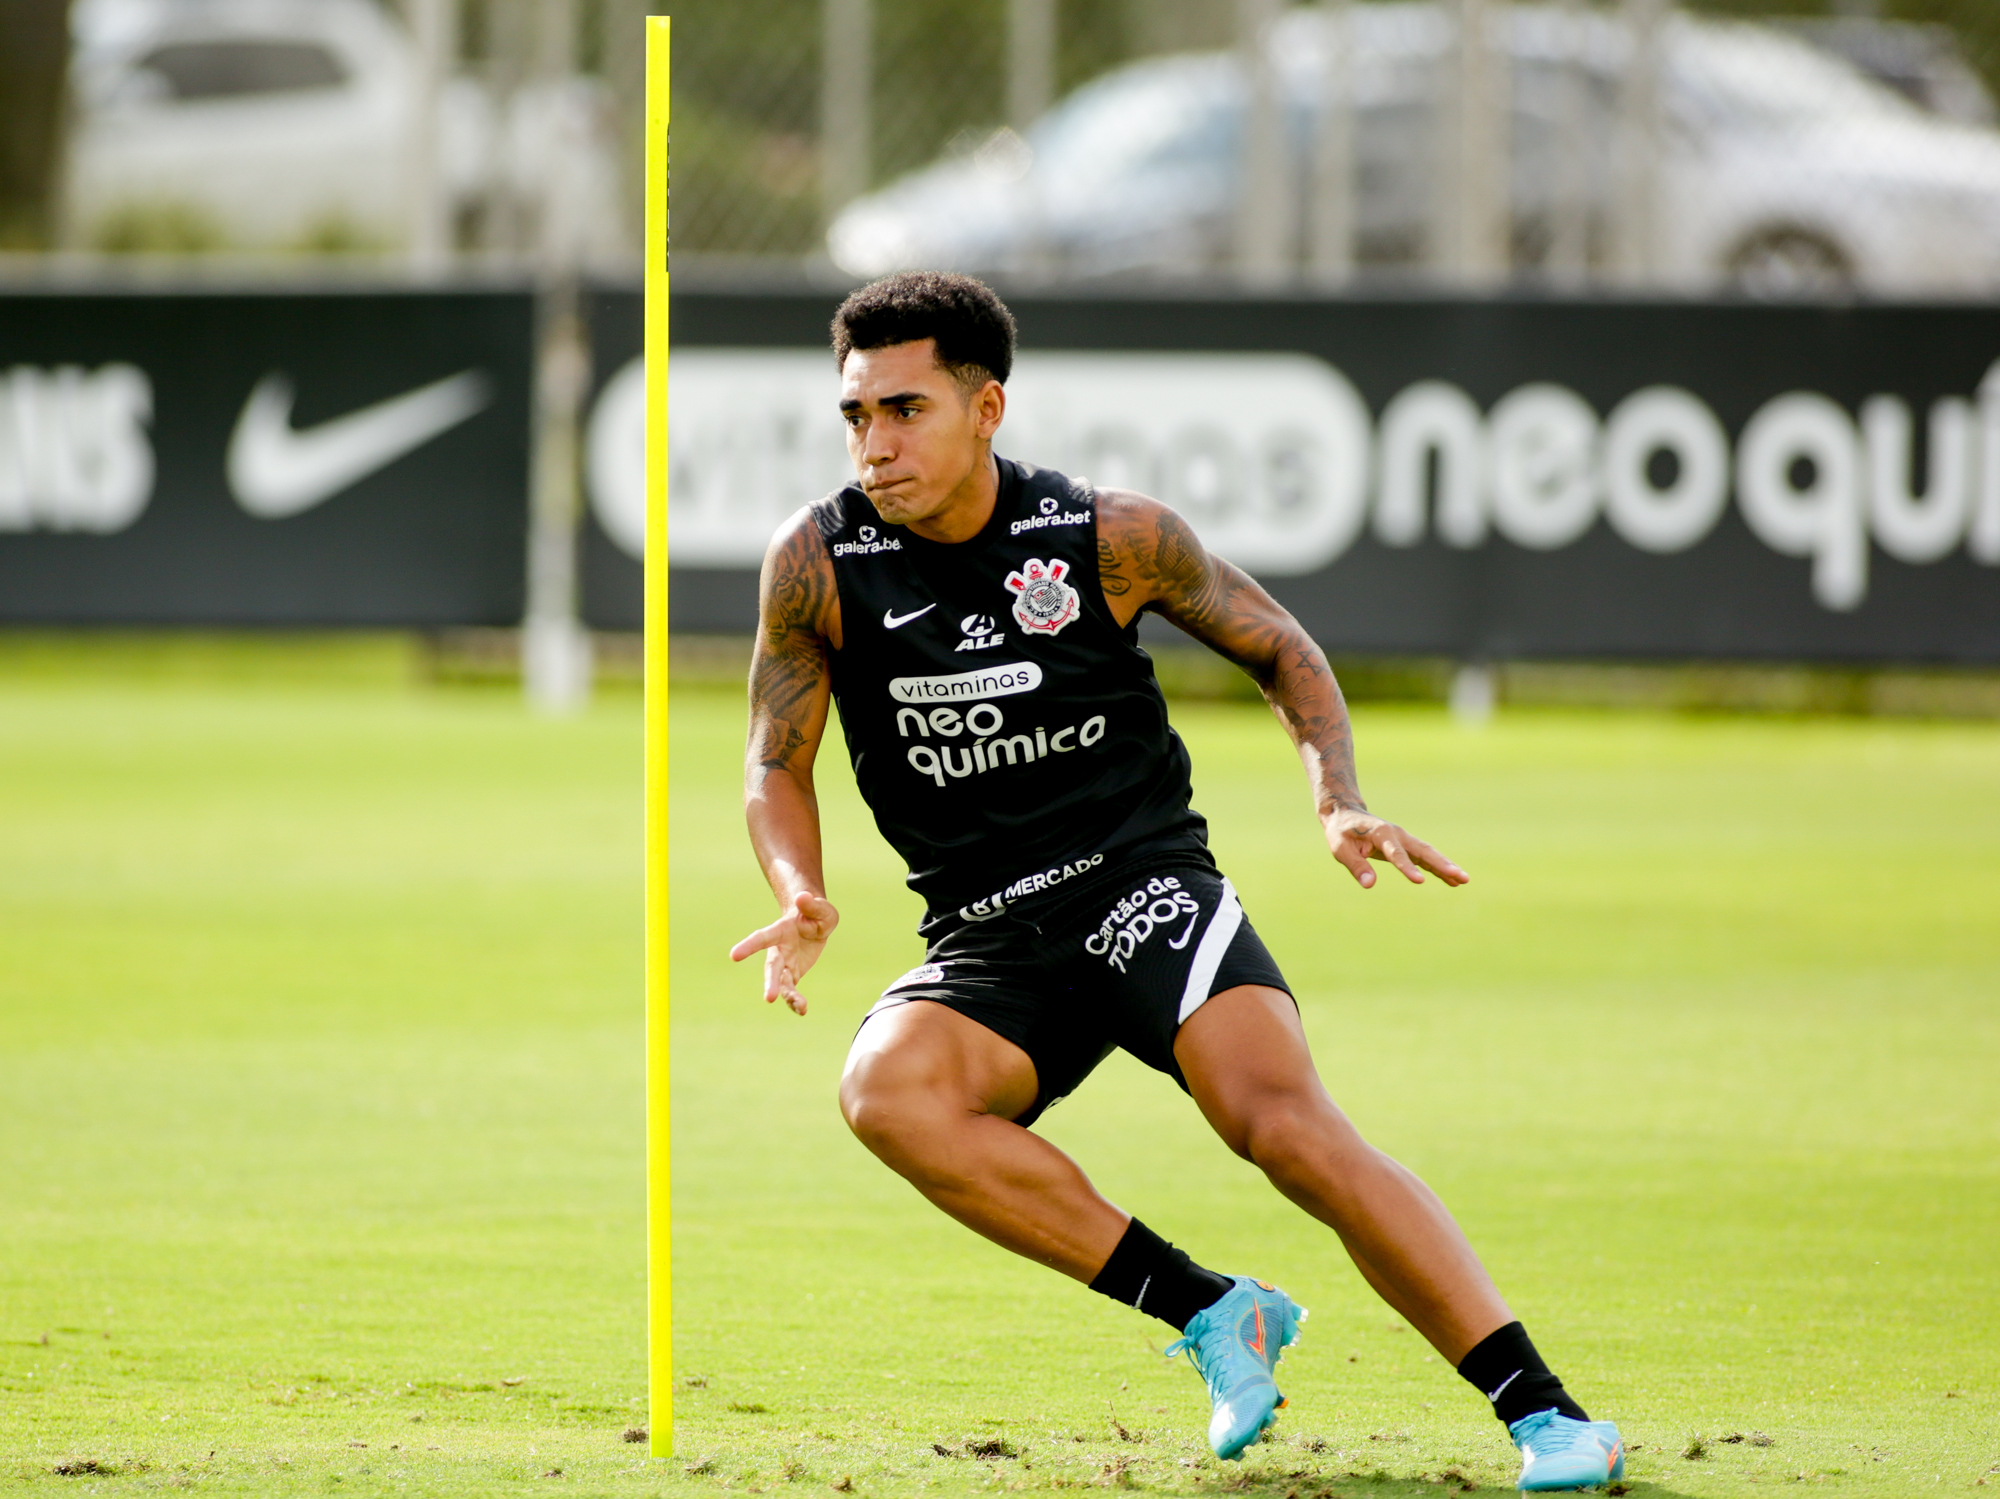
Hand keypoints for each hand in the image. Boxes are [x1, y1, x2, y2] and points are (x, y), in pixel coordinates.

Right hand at [728, 891, 839, 1014]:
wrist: (814, 923)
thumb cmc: (815, 913)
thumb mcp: (821, 908)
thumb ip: (813, 904)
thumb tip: (802, 896)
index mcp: (780, 931)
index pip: (763, 938)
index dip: (749, 946)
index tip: (733, 955)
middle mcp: (778, 950)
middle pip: (771, 967)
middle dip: (770, 982)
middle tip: (768, 998)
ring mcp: (784, 964)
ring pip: (781, 983)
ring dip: (789, 996)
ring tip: (801, 1006)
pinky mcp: (792, 975)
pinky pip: (791, 991)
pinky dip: (795, 1002)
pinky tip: (801, 1010)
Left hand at [1323, 808, 1468, 889]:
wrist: (1345, 815)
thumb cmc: (1341, 833)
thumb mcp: (1341, 849)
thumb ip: (1356, 866)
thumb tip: (1369, 885)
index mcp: (1381, 833)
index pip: (1396, 854)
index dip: (1407, 867)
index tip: (1419, 881)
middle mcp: (1397, 834)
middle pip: (1423, 850)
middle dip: (1442, 864)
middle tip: (1461, 876)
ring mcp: (1404, 839)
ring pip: (1428, 853)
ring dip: (1446, 866)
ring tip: (1464, 880)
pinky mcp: (1405, 846)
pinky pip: (1424, 858)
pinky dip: (1438, 868)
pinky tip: (1452, 880)